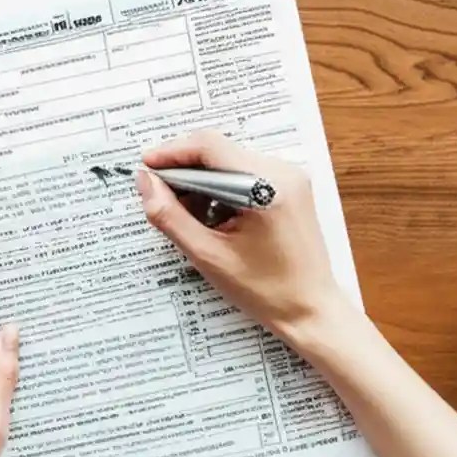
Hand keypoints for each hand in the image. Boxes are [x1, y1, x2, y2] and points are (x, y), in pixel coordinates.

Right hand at [136, 131, 358, 356]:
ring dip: (203, 182)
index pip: (209, 146)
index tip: (147, 167)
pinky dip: (222, 188)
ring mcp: (290, 177)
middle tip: (163, 199)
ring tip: (192, 218)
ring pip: (229, 161)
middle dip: (185, 171)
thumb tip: (146, 183)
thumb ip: (170, 216)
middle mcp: (283, 172)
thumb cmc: (266, 290)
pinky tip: (215, 218)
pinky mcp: (290, 187)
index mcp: (266, 186)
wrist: (310, 310)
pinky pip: (245, 173)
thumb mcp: (208, 254)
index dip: (171, 152)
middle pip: (218, 151)